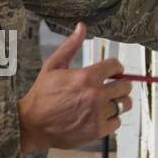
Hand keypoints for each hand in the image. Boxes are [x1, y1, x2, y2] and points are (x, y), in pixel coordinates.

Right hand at [17, 23, 132, 151]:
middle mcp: (95, 95)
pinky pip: (117, 122)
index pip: (116, 66)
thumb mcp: (52, 66)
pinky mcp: (98, 130)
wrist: (32, 125)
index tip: (113, 72)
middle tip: (111, 87)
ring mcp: (98, 114)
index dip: (115, 68)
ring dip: (118, 102)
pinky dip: (111, 119)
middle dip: (120, 84)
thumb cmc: (41, 95)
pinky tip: (100, 115)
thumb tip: (81, 27)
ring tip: (108, 102)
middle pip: (125, 86)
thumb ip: (70, 46)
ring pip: (123, 105)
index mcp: (86, 77)